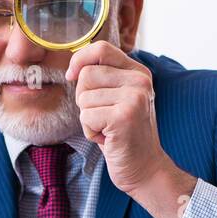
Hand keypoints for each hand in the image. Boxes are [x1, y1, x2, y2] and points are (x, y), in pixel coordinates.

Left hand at [66, 41, 195, 217]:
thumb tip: (74, 66)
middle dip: (84, 100)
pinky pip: (85, 116)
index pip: (101, 48)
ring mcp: (134, 97)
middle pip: (86, 75)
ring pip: (83, 98)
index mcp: (138, 72)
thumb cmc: (123, 135)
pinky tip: (108, 139)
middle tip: (103, 118)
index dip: (79, 59)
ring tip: (107, 129)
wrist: (144, 169)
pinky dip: (90, 132)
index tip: (71, 75)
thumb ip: (104, 79)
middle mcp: (140, 81)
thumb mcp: (117, 100)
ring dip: (88, 119)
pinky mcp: (124, 116)